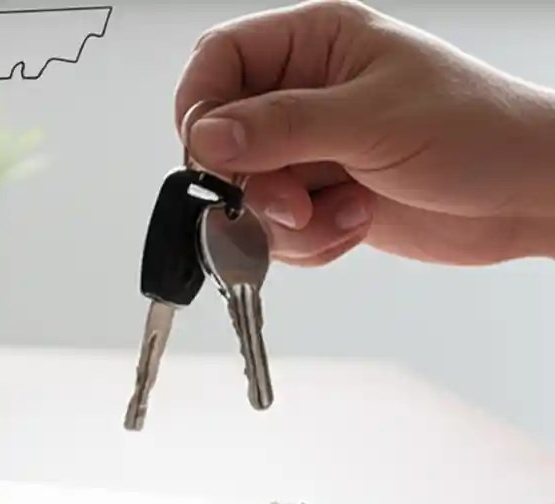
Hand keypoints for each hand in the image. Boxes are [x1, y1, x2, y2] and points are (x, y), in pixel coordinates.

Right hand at [175, 0, 554, 266]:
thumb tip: (207, 137)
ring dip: (284, 221)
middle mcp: (303, 93)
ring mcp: (310, 148)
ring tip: (342, 214)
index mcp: (313, 43)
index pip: (218, 60)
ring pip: (245, 192)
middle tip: (290, 200)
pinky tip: (356, 223)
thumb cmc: (479, 130)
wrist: (532, 194)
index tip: (211, 154)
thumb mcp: (373, 120)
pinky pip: (276, 229)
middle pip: (222, 136)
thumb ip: (282, 126)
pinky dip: (307, 241)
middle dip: (249, 181)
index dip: (202, 106)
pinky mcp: (320, 198)